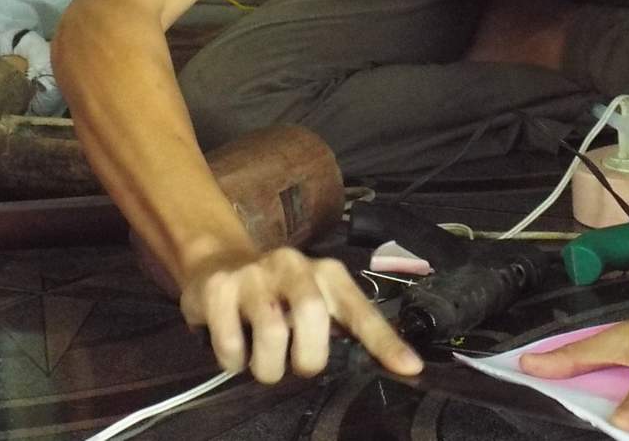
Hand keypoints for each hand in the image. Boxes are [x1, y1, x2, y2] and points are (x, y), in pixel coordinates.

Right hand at [180, 246, 423, 383]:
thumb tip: (388, 363)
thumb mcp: (315, 300)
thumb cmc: (278, 292)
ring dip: (269, 368)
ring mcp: (255, 275)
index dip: (384, 341)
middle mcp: (294, 266)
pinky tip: (237, 351)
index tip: (409, 368)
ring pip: (272, 335)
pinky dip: (234, 362)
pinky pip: (231, 345)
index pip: (360, 310)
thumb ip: (344, 327)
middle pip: (313, 318)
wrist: (219, 262)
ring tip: (265, 362)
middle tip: (298, 364)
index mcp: (327, 274)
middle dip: (308, 358)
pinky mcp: (219, 289)